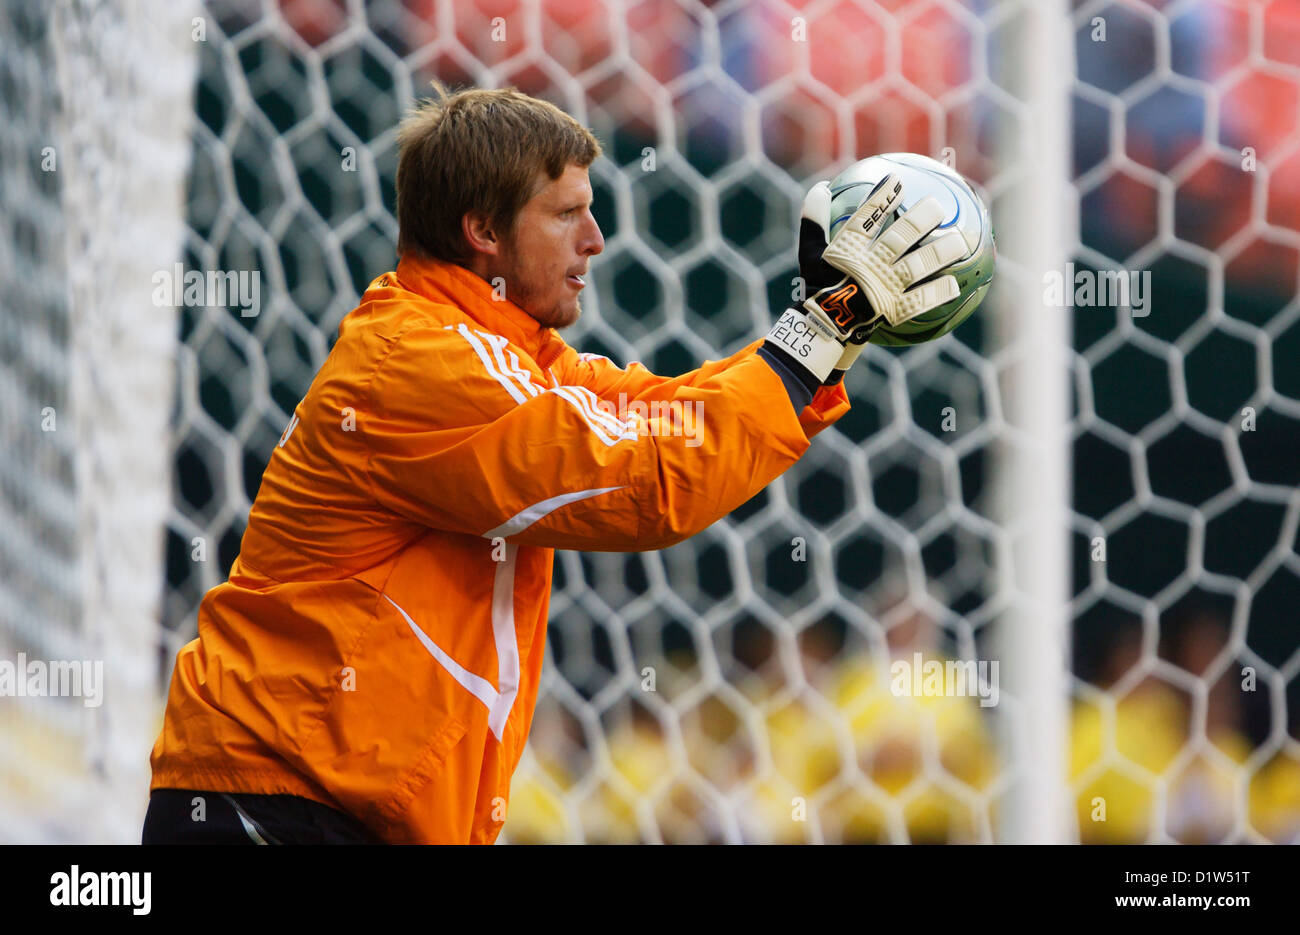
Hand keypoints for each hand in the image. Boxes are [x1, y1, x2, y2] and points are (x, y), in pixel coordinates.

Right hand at [766, 174, 966, 385]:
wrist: (823, 328)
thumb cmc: (819, 286)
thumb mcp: (808, 253)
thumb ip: (814, 221)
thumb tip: (820, 186)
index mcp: (848, 251)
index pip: (865, 219)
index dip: (880, 198)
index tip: (896, 181)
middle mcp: (870, 267)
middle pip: (899, 239)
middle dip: (919, 221)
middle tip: (938, 206)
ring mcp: (884, 289)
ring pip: (916, 267)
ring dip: (939, 254)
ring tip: (960, 242)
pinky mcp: (894, 310)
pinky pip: (919, 300)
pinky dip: (936, 293)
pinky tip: (955, 285)